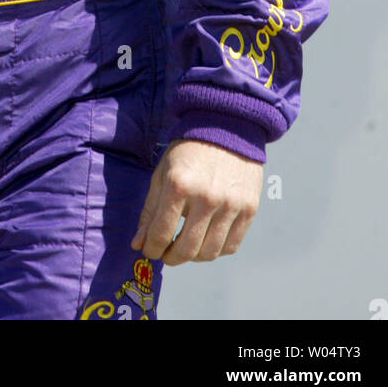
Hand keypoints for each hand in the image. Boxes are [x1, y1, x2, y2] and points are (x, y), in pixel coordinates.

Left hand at [131, 138, 262, 264]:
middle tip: (166, 254)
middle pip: (187, 249)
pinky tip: (206, 240)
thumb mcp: (162, 173)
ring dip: (193, 257)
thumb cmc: (188, 151)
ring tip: (186, 247)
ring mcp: (230, 205)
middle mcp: (206, 197)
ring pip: (209, 252)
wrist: (226, 128)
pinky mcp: (249, 209)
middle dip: (171, 258)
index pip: (162, 232)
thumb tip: (138, 244)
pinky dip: (215, 250)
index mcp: (179, 185)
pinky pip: (231, 246)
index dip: (152, 248)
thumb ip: (150, 210)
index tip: (149, 250)